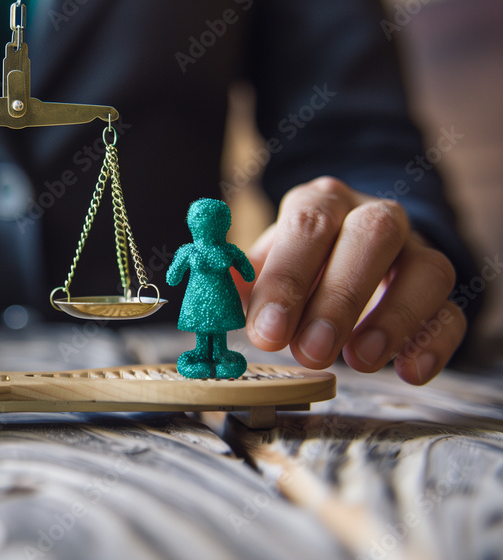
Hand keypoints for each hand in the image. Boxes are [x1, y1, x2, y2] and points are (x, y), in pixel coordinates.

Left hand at [242, 176, 464, 383]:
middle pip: (372, 236)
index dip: (287, 279)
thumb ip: (237, 280)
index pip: (307, 224)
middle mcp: (374, 217)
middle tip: (311, 352)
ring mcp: (414, 252)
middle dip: (339, 298)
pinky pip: (451, 310)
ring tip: (359, 361)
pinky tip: (408, 370)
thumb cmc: (298, 264)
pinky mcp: (440, 292)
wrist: (347, 256)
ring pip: (426, 269)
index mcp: (320, 203)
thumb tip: (212, 297)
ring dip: (393, 318)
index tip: (267, 331)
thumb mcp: (261, 265)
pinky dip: (433, 341)